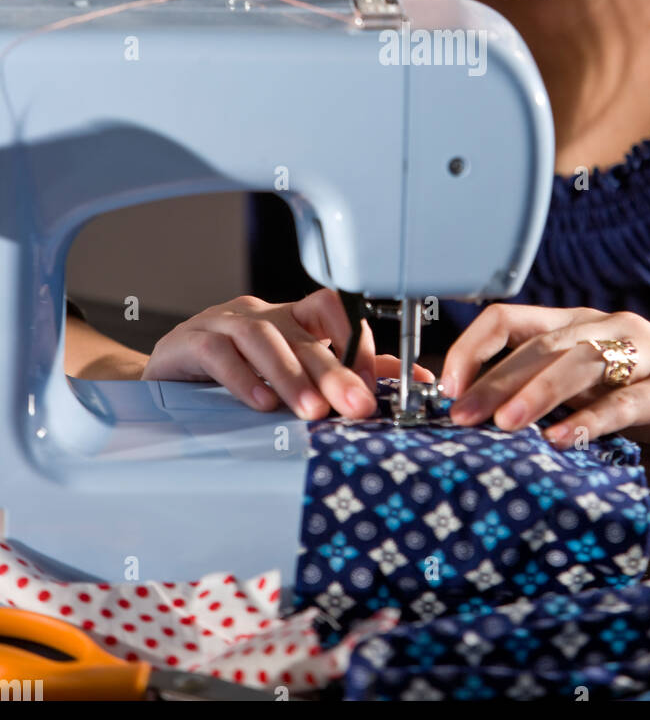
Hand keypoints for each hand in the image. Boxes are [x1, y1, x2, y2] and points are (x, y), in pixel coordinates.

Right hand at [141, 288, 433, 417]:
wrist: (164, 379)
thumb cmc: (233, 375)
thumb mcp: (292, 374)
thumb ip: (350, 373)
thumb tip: (416, 378)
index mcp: (289, 318)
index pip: (330, 308)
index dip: (354, 339)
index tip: (373, 383)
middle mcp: (259, 314)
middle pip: (301, 334)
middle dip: (333, 371)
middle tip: (357, 406)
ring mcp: (222, 323)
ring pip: (262, 338)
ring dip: (290, 375)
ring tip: (311, 411)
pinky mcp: (188, 342)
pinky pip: (218, 353)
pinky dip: (241, 377)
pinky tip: (260, 403)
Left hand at [441, 304, 649, 462]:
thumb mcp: (597, 389)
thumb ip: (549, 391)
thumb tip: (479, 411)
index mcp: (582, 324)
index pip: (511, 318)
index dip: (474, 347)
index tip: (446, 387)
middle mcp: (610, 328)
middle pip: (539, 343)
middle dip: (493, 380)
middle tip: (459, 416)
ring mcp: (647, 353)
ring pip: (579, 362)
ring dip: (536, 393)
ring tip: (503, 425)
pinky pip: (628, 400)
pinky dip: (591, 419)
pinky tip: (564, 439)